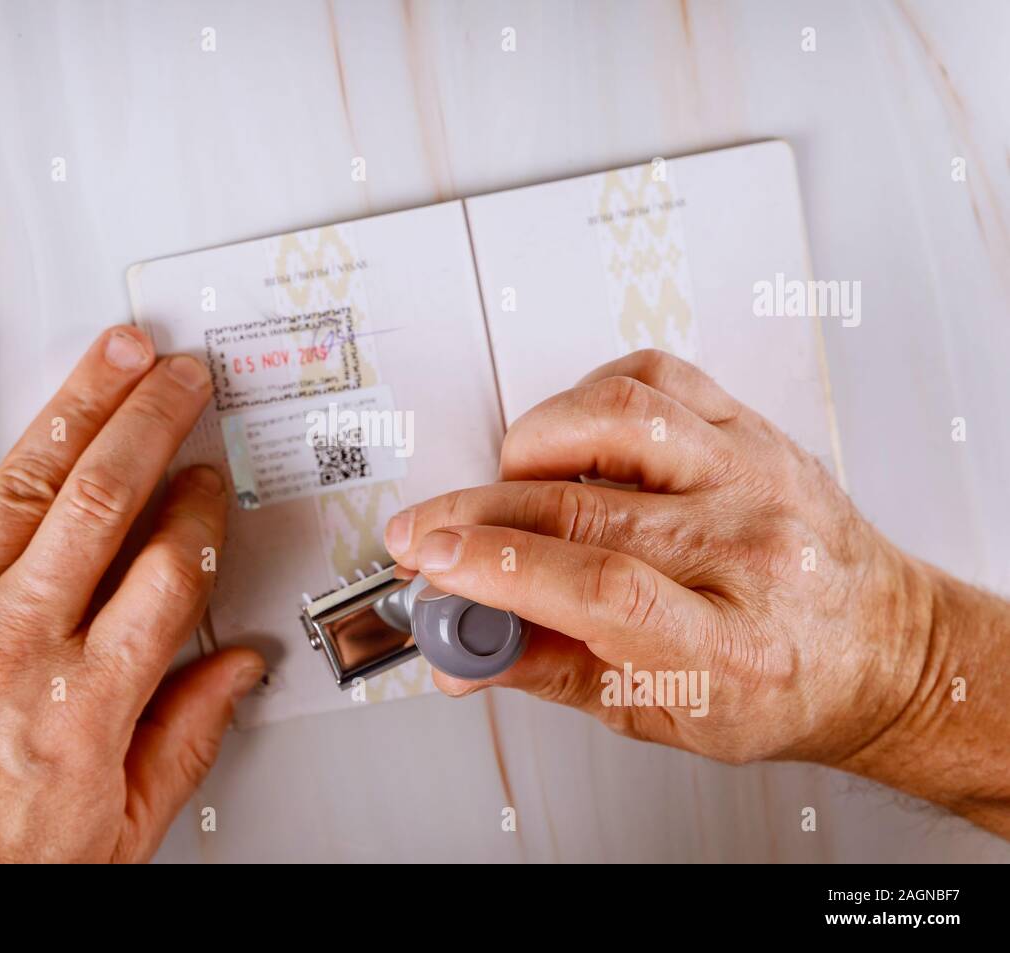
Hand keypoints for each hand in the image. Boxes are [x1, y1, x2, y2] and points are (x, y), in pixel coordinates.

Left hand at [0, 328, 262, 862]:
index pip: (171, 575)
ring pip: (27, 481)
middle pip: (107, 502)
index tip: (209, 489)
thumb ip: (184, 741)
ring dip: (82, 404)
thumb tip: (238, 672)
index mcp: (88, 704)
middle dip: (155, 424)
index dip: (202, 517)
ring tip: (115, 354)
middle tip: (182, 379)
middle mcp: (18, 644)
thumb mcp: (112, 833)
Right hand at [385, 350, 1009, 834]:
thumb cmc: (780, 688)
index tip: (433, 564)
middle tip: (424, 535)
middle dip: (474, 516)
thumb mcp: (659, 714)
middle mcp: (746, 549)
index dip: (497, 568)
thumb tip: (462, 652)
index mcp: (729, 643)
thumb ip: (550, 674)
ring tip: (507, 487)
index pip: (598, 589)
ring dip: (529, 448)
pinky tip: (570, 435)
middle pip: (583, 507)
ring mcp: (753, 476)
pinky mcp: (752, 429)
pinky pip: (654, 378)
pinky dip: (587, 397)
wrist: (877, 646)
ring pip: (614, 419)